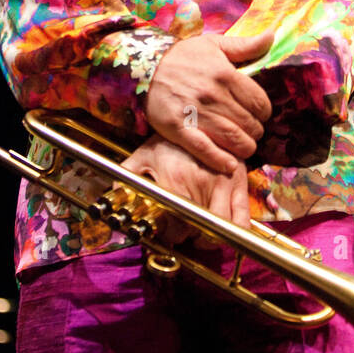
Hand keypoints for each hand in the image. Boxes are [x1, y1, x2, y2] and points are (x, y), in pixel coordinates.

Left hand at [120, 134, 249, 245]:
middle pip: (195, 234)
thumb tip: (112, 195)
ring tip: (200, 228)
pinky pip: (241, 219)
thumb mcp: (143, 155)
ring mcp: (222, 187)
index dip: (168, 236)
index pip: (172, 231)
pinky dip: (234, 229)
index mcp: (175, 184)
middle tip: (182, 228)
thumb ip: (126, 176)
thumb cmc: (168, 140)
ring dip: (209, 235)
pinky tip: (222, 223)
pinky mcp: (239, 183)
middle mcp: (200, 188)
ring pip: (219, 231)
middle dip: (187, 235)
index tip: (166, 231)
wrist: (196, 116)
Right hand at [144, 29, 274, 174]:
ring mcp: (196, 113)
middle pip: (249, 124)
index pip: (259, 102)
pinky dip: (221, 161)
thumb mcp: (214, 44)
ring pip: (233, 139)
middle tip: (252, 133)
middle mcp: (213, 95)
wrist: (143, 67)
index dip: (264, 112)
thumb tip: (271, 35)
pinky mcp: (179, 129)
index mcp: (225, 74)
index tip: (259, 115)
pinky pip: (205, 150)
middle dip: (255, 132)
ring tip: (243, 147)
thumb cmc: (182, 56)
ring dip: (244, 148)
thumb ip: (245, 45)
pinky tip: (229, 165)